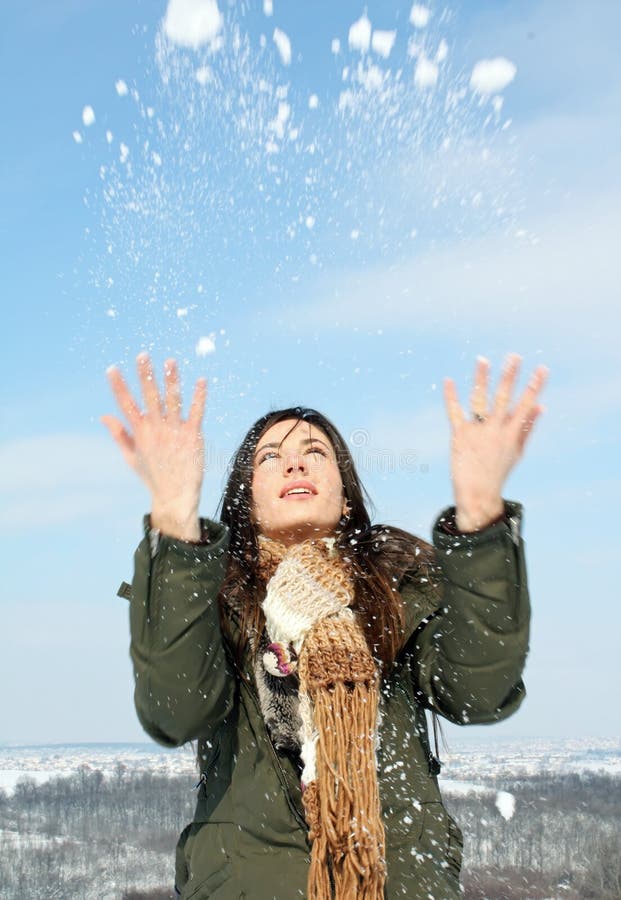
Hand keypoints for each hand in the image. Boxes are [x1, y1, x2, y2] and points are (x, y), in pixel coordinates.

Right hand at [101, 352, 206, 539]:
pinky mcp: (192, 436)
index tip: (112, 369)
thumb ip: (119, 434)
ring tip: (170, 361)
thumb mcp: (131, 456)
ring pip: (172, 400)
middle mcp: (156, 429)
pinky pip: (196, 412)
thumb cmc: (152, 476)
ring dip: (171, 380)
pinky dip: (199, 396)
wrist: (175, 496)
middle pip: (149, 397)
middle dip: (145, 375)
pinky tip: (201, 380)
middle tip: (142, 355)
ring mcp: (175, 432)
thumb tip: (104, 415)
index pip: (126, 405)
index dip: (118, 387)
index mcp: (140, 433)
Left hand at [443, 353, 547, 531]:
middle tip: (514, 356)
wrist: (478, 493)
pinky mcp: (460, 435)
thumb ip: (529, 426)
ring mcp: (478, 432)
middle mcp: (497, 430)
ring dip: (481, 379)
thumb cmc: (499, 470)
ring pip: (480, 400)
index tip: (542, 368)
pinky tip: (448, 380)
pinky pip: (455, 412)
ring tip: (483, 359)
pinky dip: (451, 396)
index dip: (535, 386)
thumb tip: (542, 405)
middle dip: (510, 377)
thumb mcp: (518, 450)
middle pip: (504, 398)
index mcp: (513, 433)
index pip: (527, 405)